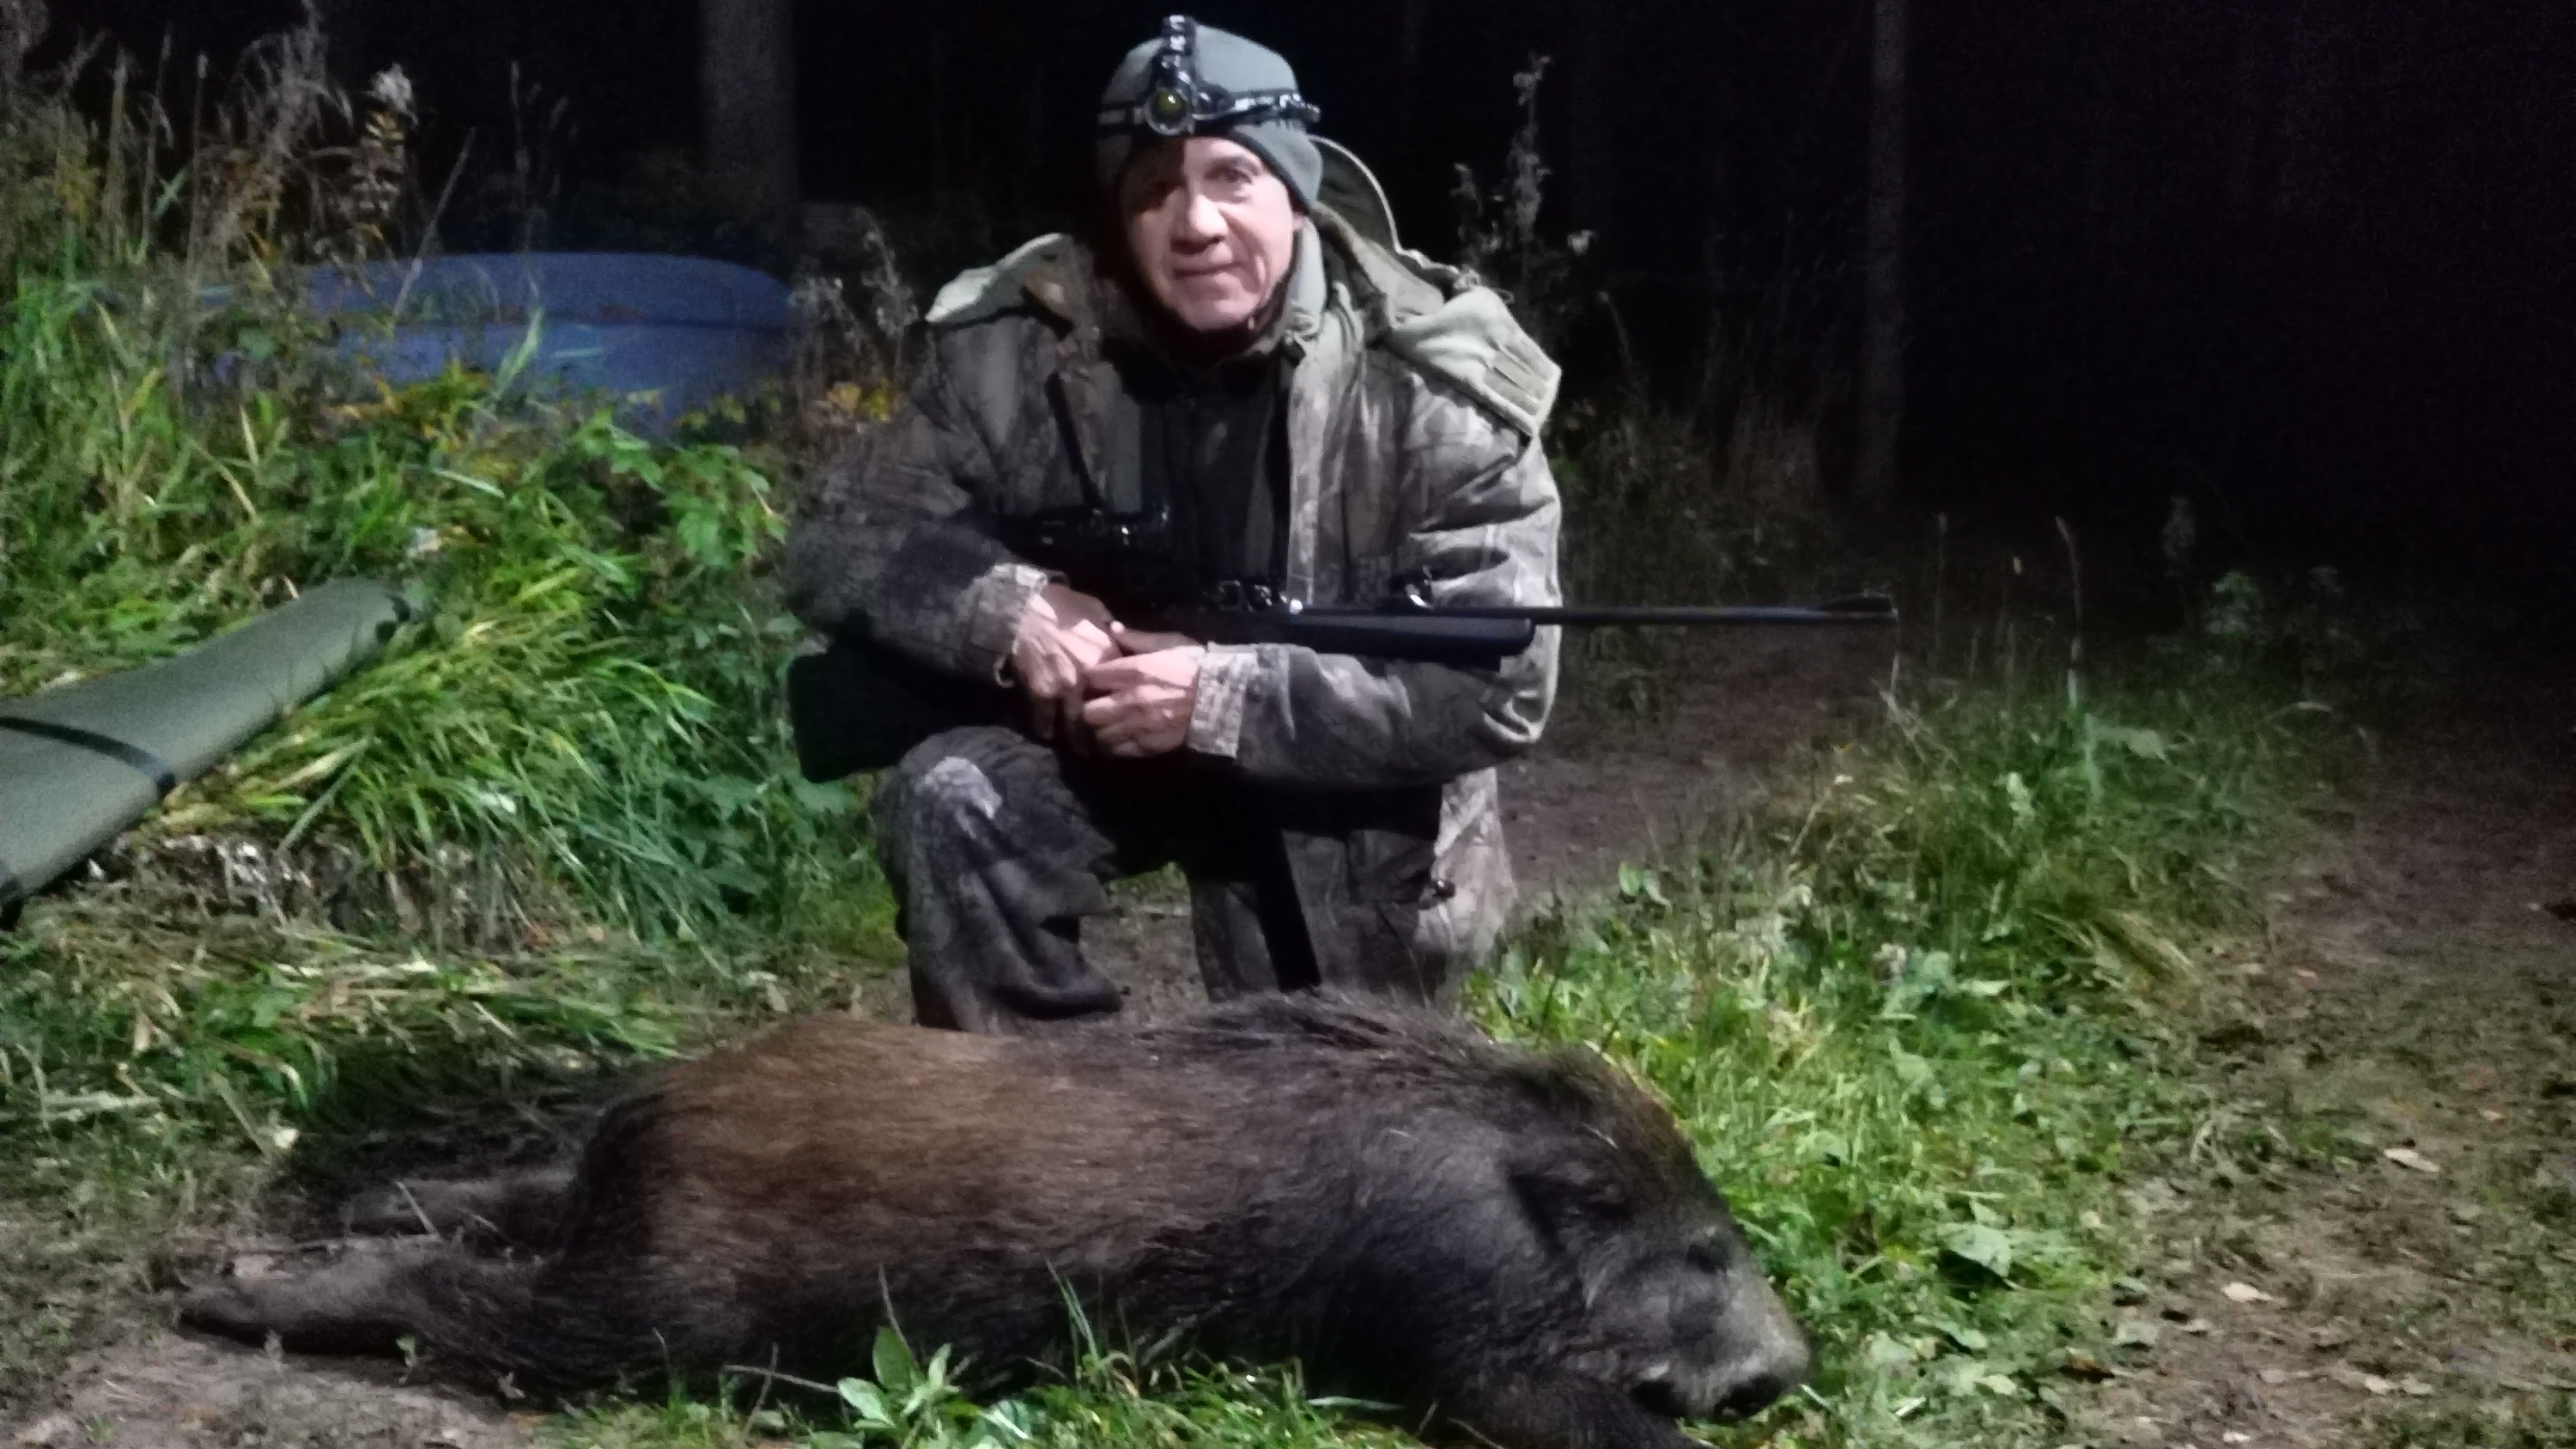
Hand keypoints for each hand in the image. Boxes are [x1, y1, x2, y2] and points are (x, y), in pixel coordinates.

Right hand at [1011, 584, 1117, 741]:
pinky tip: (1047, 734)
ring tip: (1080, 751)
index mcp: (1108, 655)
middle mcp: (1089, 676)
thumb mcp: (1095, 609)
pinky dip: (1045, 728)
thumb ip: (1111, 629)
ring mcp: (1065, 687)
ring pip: (1074, 723)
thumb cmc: (1061, 604)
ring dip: (1076, 740)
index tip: (1124, 715)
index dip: (1123, 703)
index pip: (1122, 688)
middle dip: (1102, 733)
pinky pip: (1044, 719)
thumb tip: (1120, 638)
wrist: (1023, 609)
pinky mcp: (1041, 692)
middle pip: (1100, 713)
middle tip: (1104, 747)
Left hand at [1080, 629, 1205, 756]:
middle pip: (1089, 711)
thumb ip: (1138, 639)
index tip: (1097, 680)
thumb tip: (1113, 628)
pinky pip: (1119, 750)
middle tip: (1101, 704)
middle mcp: (1130, 700)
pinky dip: (1117, 744)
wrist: (1223, 699)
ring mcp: (1138, 725)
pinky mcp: (1148, 745)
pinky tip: (1125, 736)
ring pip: (1101, 734)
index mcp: (1133, 671)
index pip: (1091, 677)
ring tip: (1112, 723)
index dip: (1091, 678)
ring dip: (1104, 728)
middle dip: (1092, 707)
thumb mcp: (1170, 643)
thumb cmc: (1196, 666)